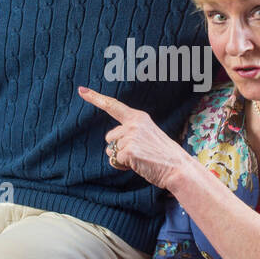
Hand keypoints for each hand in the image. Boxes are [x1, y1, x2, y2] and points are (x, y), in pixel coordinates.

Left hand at [77, 86, 192, 190]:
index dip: (95, 98)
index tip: (82, 90)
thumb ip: (131, 132)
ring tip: (140, 159)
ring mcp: (130, 137)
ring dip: (120, 158)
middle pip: (109, 137)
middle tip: (139, 153)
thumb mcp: (148, 134)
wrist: (178, 168)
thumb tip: (111, 144)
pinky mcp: (128, 151)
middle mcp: (133, 124)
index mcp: (138, 117)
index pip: (113, 105)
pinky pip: (114, 161)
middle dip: (119, 147)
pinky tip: (138, 165)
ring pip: (111, 150)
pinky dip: (122, 166)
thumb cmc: (162, 154)